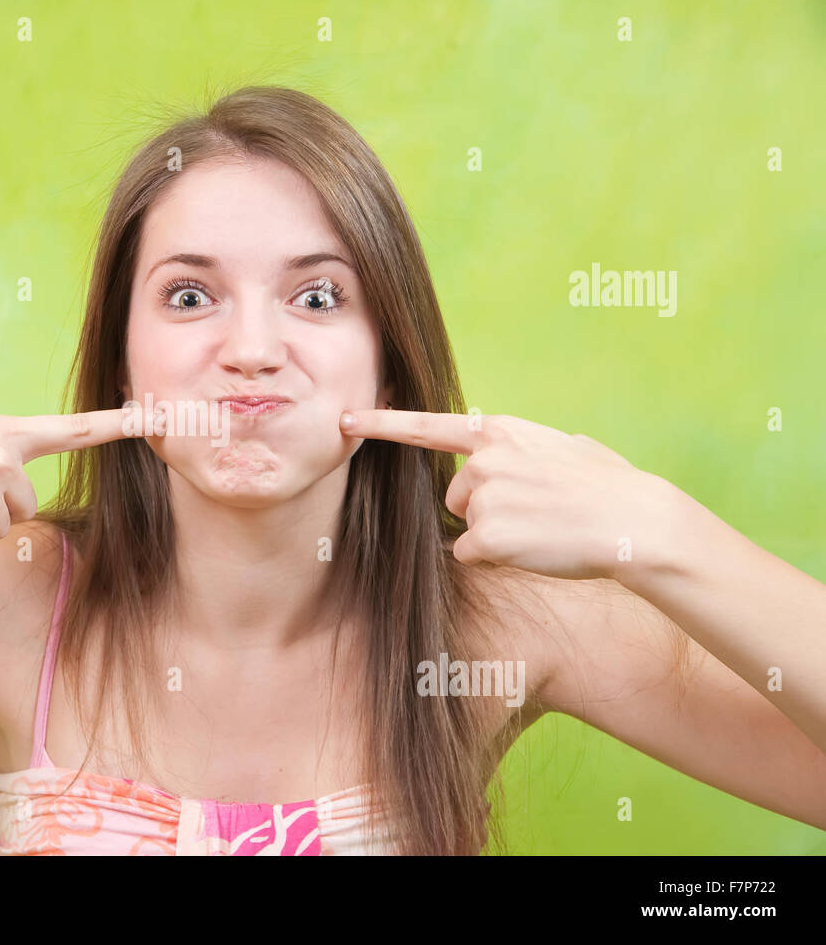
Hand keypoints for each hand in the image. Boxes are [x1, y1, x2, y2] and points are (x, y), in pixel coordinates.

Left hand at [338, 408, 680, 580]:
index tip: (346, 421)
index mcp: (501, 432)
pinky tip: (536, 548)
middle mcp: (484, 460)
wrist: (633, 522)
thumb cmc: (612, 486)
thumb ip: (531, 448)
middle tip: (536, 512)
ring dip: (497, 534)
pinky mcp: (487, 535)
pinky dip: (500, 559)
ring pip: (469, 526)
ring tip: (543, 527)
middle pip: (457, 496)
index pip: (429, 427)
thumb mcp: (568, 447)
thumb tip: (532, 455)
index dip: (383, 424)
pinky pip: (475, 554)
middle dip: (484, 509)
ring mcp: (484, 497)